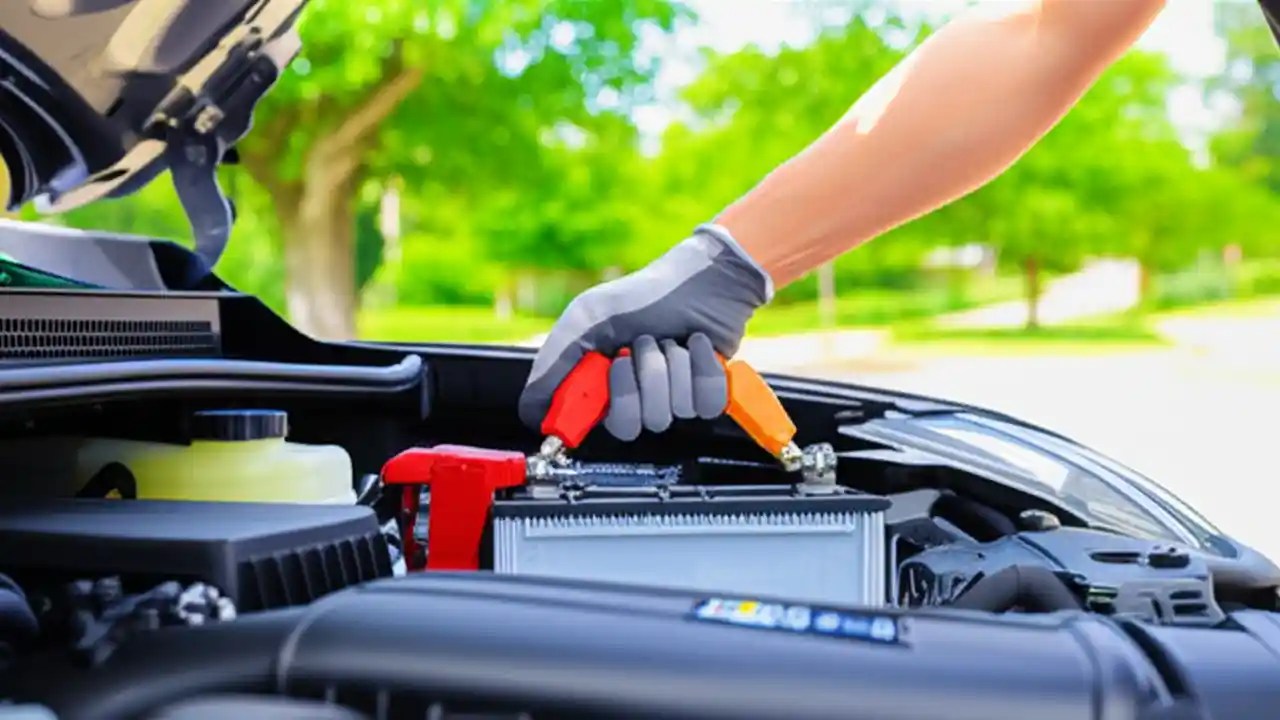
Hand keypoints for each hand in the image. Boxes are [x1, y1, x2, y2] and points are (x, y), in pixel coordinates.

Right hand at [518, 225, 772, 440]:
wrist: (702, 278)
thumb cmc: (643, 295)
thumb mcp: (587, 317)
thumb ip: (554, 364)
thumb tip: (528, 411)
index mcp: (599, 385)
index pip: (589, 424)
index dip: (604, 402)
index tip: (613, 367)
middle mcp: (631, 397)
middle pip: (631, 424)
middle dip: (641, 379)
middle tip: (641, 344)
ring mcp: (668, 399)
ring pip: (669, 413)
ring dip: (671, 367)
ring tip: (669, 339)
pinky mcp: (703, 396)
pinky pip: (703, 406)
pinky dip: (702, 370)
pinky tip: (696, 345)